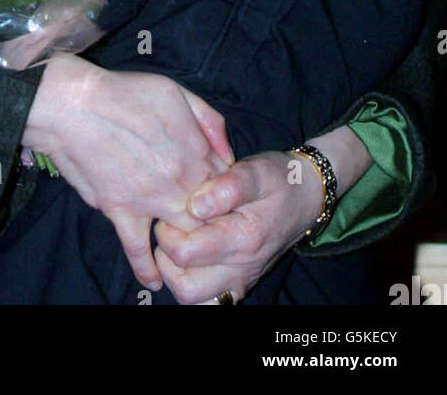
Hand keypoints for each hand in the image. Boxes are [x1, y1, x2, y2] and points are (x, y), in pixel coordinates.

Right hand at [23, 57, 233, 286]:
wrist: (75, 105)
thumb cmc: (124, 93)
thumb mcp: (177, 91)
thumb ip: (210, 121)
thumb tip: (229, 153)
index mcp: (197, 152)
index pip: (227, 183)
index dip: (225, 188)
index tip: (218, 190)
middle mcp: (181, 182)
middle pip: (212, 215)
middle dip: (213, 220)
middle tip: (205, 219)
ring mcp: (152, 201)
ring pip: (184, 235)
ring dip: (188, 243)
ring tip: (187, 246)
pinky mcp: (122, 212)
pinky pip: (138, 250)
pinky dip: (147, 269)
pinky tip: (155, 281)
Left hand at [151, 121, 372, 303]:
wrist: (306, 197)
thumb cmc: (278, 180)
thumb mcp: (256, 171)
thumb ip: (226, 187)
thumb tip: (194, 206)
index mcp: (243, 240)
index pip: (185, 253)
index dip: (167, 231)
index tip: (172, 209)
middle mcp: (242, 269)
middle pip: (185, 287)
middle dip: (166, 259)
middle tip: (171, 229)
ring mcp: (241, 281)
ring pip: (193, 299)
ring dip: (176, 275)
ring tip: (180, 242)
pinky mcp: (239, 285)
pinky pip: (207, 300)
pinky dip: (191, 283)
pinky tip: (191, 257)